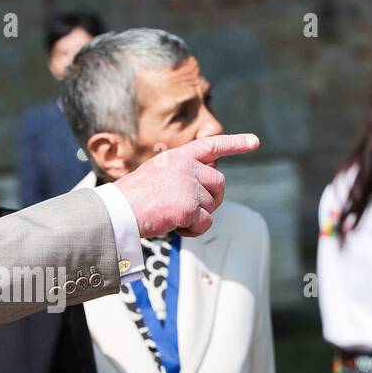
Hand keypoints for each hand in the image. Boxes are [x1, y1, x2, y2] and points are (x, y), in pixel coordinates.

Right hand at [113, 133, 259, 237]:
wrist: (116, 213)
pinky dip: (193, 231)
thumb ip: (181, 174)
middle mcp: (185, 167)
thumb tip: (209, 179)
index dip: (235, 143)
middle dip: (212, 200)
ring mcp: (188, 185)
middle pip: (218, 183)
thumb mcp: (156, 176)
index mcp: (176, 157)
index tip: (254, 142)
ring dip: (198, 217)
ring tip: (174, 218)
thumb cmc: (130, 200)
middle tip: (192, 211)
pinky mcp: (189, 206)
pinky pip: (205, 223)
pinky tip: (175, 227)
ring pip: (212, 205)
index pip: (211, 146)